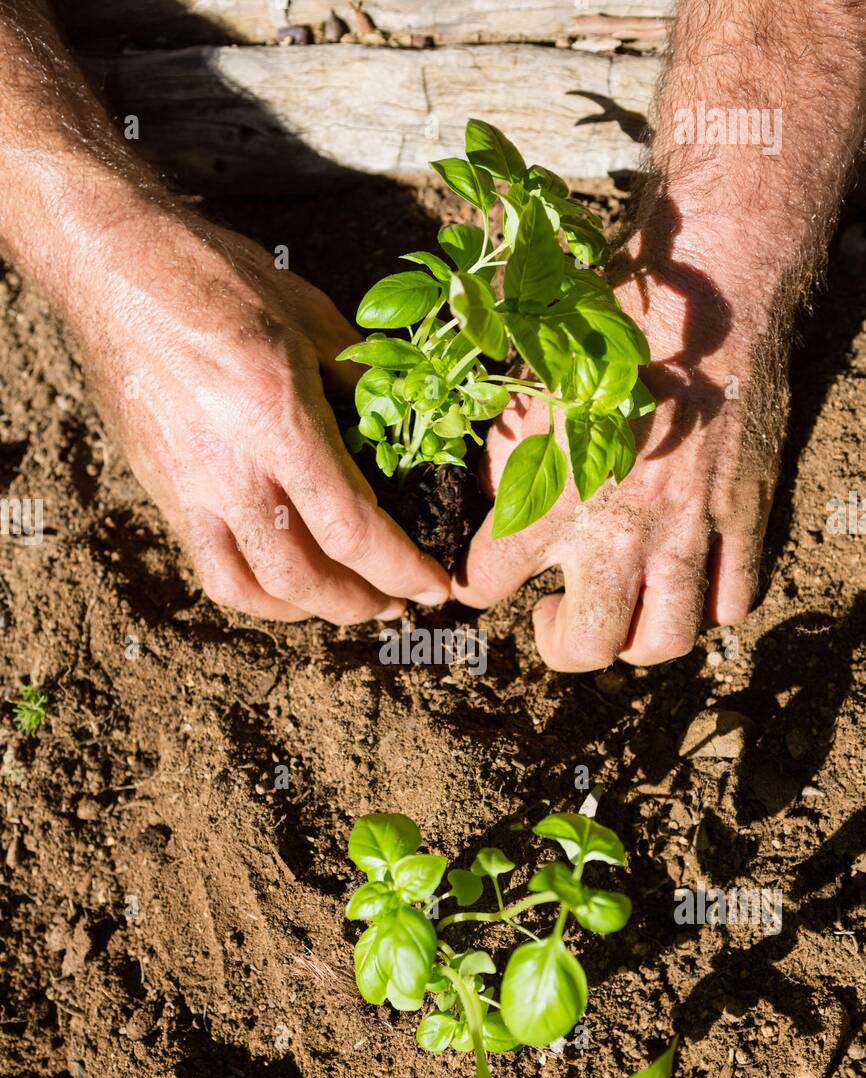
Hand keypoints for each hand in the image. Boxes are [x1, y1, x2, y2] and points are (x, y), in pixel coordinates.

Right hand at [67, 206, 449, 623]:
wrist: (113, 267)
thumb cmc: (215, 277)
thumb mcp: (309, 316)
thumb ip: (358, 381)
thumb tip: (400, 427)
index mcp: (276, 418)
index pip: (349, 528)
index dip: (400, 569)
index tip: (434, 584)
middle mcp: (229, 467)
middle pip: (303, 577)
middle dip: (361, 604)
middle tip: (398, 602)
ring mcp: (189, 487)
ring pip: (253, 588)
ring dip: (311, 611)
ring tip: (347, 604)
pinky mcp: (164, 492)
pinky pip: (212, 569)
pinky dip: (258, 594)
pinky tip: (287, 585)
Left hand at [452, 238, 780, 670]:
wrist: (709, 291)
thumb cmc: (608, 326)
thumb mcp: (528, 385)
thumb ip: (503, 456)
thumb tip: (493, 502)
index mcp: (549, 497)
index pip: (485, 581)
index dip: (471, 586)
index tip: (478, 579)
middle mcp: (616, 531)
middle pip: (585, 647)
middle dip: (558, 645)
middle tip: (551, 615)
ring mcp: (685, 530)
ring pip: (662, 640)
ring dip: (633, 641)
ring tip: (621, 613)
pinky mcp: (740, 517)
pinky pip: (731, 599)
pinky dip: (708, 606)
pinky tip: (688, 583)